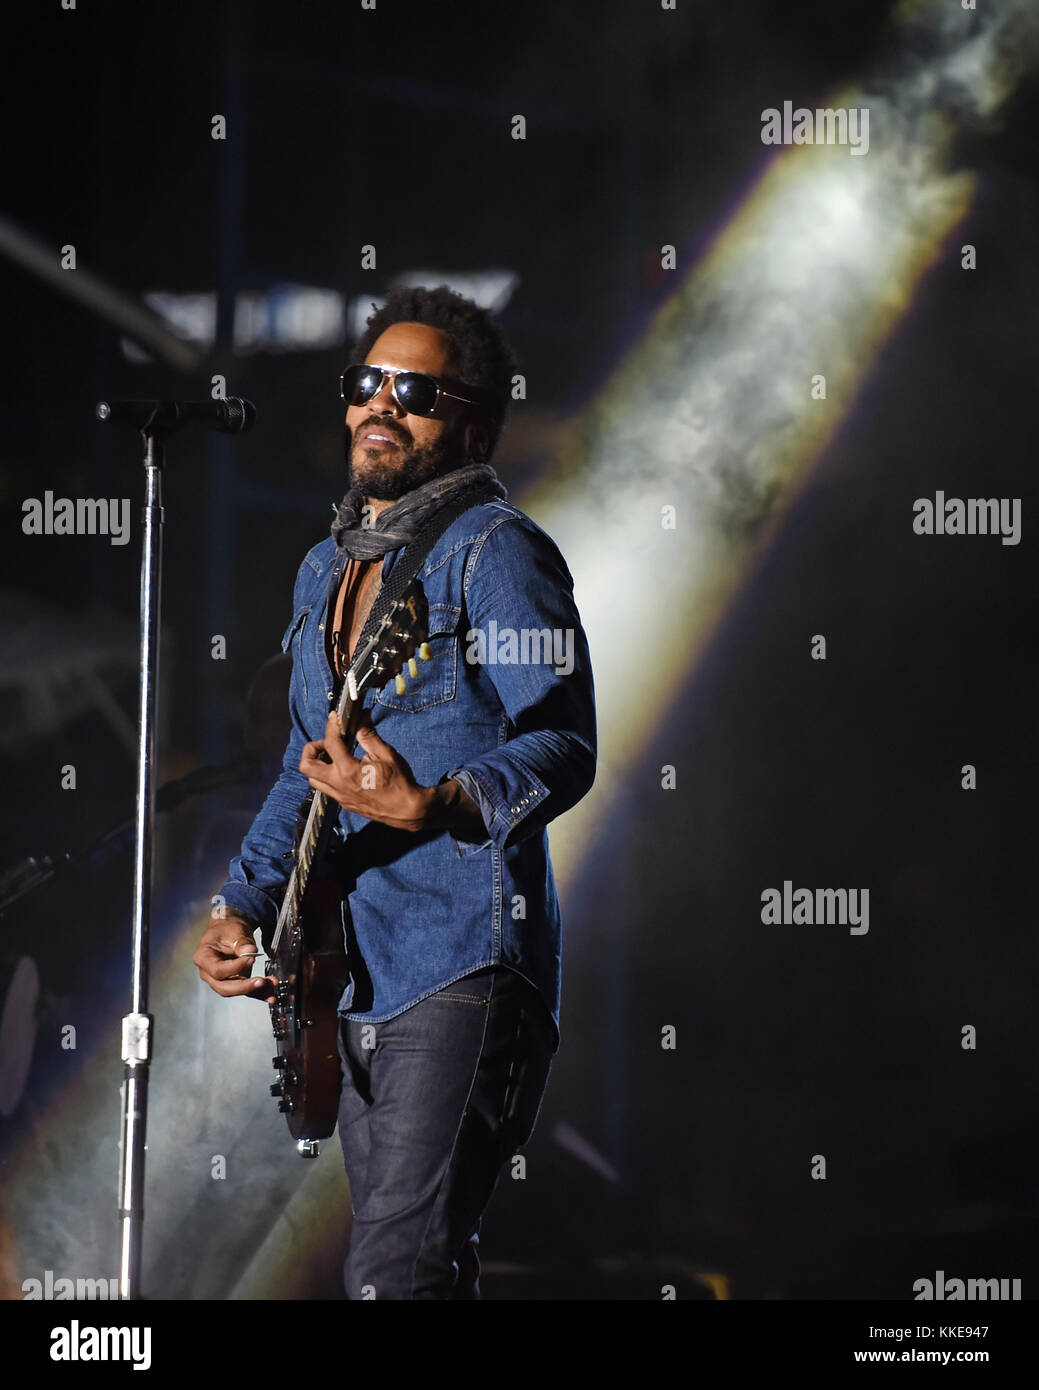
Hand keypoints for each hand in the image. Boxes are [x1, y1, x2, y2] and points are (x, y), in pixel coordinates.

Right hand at [193, 916, 275, 1001]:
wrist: (230, 931)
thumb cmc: (227, 930)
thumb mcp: (233, 930)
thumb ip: (241, 942)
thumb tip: (250, 950)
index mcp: (203, 958)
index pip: (217, 970)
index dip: (234, 967)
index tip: (250, 958)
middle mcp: (209, 973)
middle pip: (224, 987)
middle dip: (244, 986)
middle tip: (261, 981)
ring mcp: (221, 980)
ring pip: (235, 991)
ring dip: (255, 990)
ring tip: (270, 984)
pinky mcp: (234, 982)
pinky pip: (245, 991)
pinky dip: (259, 993)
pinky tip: (270, 995)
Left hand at [299, 711, 434, 830]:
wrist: (406, 810)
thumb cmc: (399, 782)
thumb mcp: (386, 754)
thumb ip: (368, 736)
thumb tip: (361, 719)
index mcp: (348, 771)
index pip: (330, 743)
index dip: (331, 726)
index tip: (335, 718)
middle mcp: (339, 785)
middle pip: (306, 766)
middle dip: (311, 748)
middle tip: (327, 742)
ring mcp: (340, 796)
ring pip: (313, 779)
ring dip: (317, 764)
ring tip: (332, 756)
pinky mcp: (344, 803)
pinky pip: (326, 788)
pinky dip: (328, 775)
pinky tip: (342, 769)